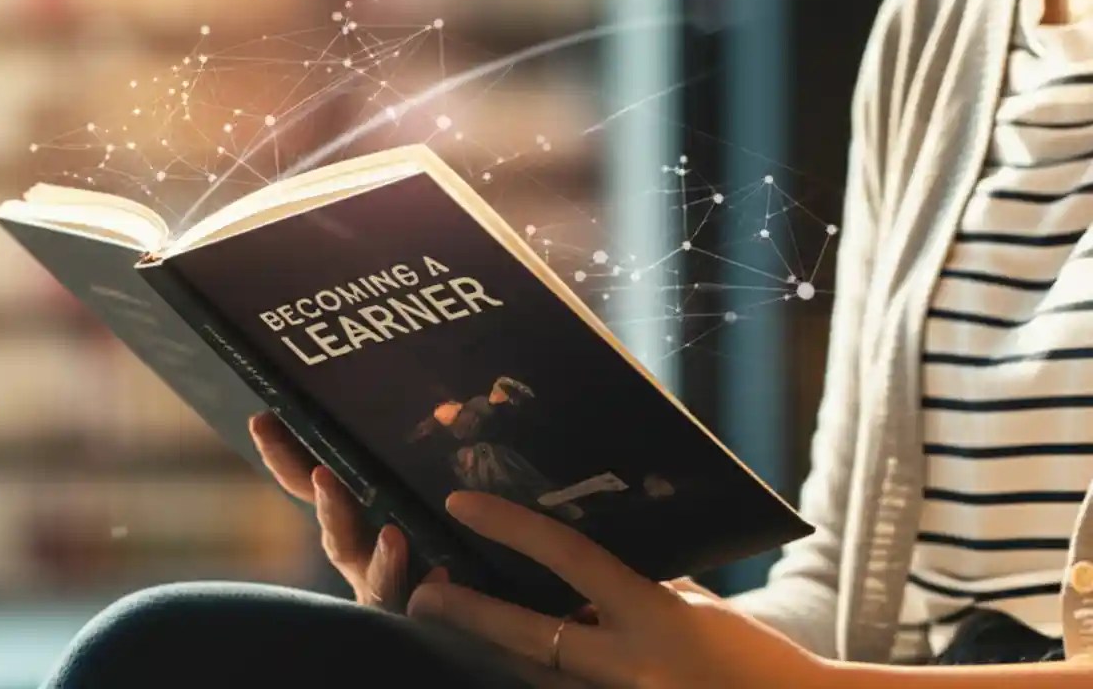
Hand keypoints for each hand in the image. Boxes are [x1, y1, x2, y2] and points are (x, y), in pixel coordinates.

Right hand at [249, 411, 446, 609]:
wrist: (449, 621)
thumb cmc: (428, 548)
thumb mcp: (408, 497)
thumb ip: (400, 462)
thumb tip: (413, 392)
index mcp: (352, 526)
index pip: (311, 488)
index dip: (286, 459)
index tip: (262, 421)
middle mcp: (363, 562)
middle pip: (338, 536)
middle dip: (329, 506)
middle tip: (322, 475)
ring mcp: (388, 598)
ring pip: (378, 581)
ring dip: (383, 560)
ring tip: (393, 537)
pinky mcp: (418, 627)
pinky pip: (424, 617)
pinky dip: (431, 596)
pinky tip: (443, 578)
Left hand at [406, 491, 828, 688]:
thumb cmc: (753, 660)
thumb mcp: (699, 612)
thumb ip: (646, 590)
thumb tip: (587, 572)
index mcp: (656, 617)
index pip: (570, 559)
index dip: (511, 528)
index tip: (463, 503)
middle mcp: (631, 667)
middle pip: (528, 637)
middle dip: (467, 616)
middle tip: (419, 597)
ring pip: (533, 680)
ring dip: (490, 659)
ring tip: (446, 635)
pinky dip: (534, 682)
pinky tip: (502, 670)